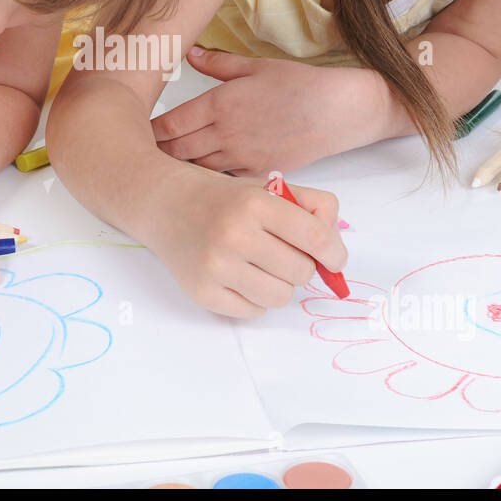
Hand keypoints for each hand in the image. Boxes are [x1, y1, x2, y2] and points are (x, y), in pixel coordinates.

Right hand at [142, 164, 346, 317]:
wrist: (165, 204)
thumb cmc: (224, 199)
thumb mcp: (268, 188)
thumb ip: (312, 206)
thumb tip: (335, 250)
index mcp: (255, 204)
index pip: (316, 237)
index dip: (334, 253)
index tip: (333, 259)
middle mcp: (234, 235)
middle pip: (301, 272)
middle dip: (300, 265)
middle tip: (281, 253)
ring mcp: (215, 267)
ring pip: (280, 297)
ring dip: (279, 285)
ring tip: (261, 266)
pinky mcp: (202, 292)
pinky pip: (253, 312)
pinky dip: (255, 299)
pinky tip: (241, 277)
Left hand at [153, 47, 382, 175]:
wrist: (339, 112)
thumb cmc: (299, 84)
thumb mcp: (256, 65)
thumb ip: (218, 63)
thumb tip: (189, 53)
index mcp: (220, 104)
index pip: (168, 125)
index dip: (147, 133)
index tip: (132, 135)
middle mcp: (225, 134)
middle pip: (175, 152)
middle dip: (154, 155)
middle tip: (137, 157)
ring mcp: (241, 157)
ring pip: (195, 171)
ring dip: (177, 171)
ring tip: (160, 172)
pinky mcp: (257, 173)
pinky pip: (222, 182)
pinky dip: (207, 182)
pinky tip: (197, 182)